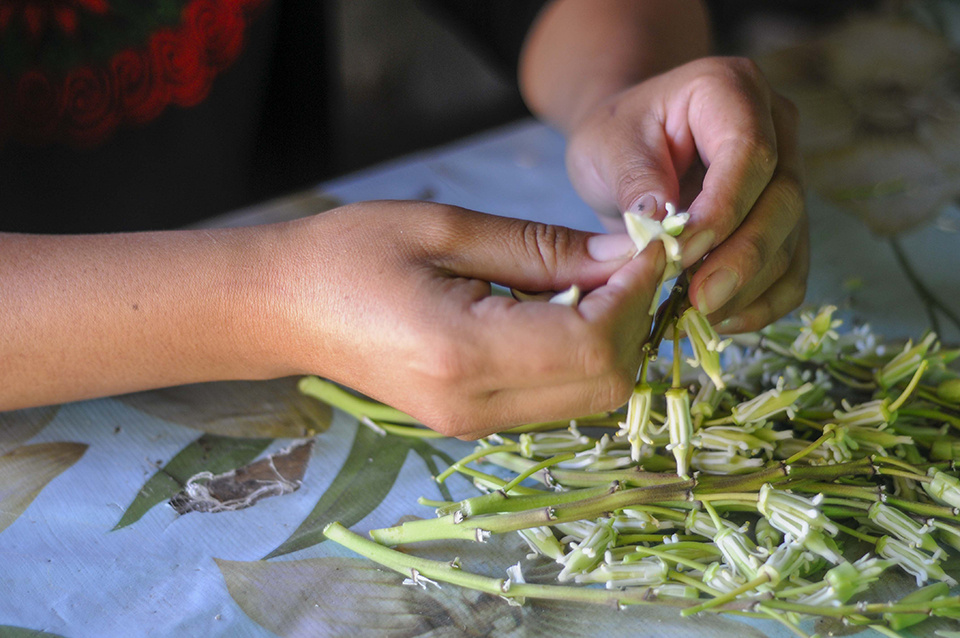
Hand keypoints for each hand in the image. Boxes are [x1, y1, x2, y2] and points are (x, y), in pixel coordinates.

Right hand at [271, 201, 665, 437]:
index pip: (593, 343)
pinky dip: (579, 355)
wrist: (283, 308)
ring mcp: (472, 424)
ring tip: (588, 279)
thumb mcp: (446, 229)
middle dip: (632, 318)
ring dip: (610, 337)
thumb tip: (625, 254)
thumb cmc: (349, 252)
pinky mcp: (471, 423)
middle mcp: (474, 405)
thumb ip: (542, 247)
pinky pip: (557, 399)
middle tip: (620, 260)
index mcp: (462, 352)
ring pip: (590, 397)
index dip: (634, 294)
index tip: (644, 245)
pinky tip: (557, 310)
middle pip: (606, 381)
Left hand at [564, 56, 808, 332]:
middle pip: (782, 199)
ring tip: (703, 316)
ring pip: (791, 238)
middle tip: (700, 300)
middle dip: (742, 257)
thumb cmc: (617, 137)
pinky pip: (791, 266)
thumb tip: (658, 231)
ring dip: (752, 286)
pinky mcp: (784, 219)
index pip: (750, 151)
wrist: (630, 145)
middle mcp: (776, 127)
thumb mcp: (607, 146)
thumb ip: (635, 181)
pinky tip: (724, 322)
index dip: (723, 208)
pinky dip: (763, 301)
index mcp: (732, 89)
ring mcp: (788, 173)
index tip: (681, 253)